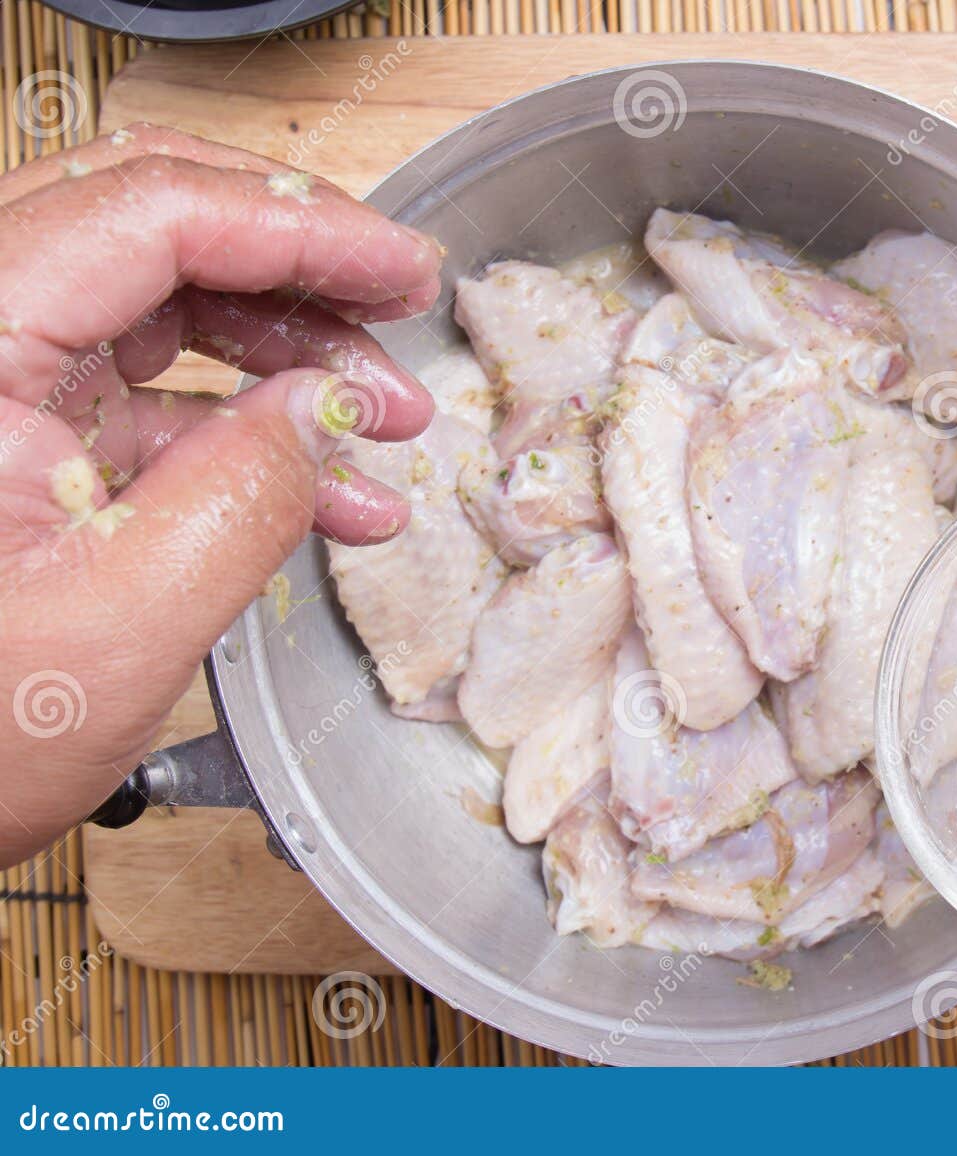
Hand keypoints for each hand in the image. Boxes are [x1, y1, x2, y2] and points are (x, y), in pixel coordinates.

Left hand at [0, 125, 441, 866]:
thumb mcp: (123, 625)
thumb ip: (245, 497)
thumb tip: (323, 409)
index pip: (150, 214)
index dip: (302, 226)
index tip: (403, 268)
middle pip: (146, 222)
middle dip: (295, 264)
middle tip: (395, 304)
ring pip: (152, 300)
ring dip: (279, 350)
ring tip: (378, 419)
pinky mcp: (6, 436)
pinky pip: (140, 392)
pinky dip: (237, 428)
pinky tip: (327, 489)